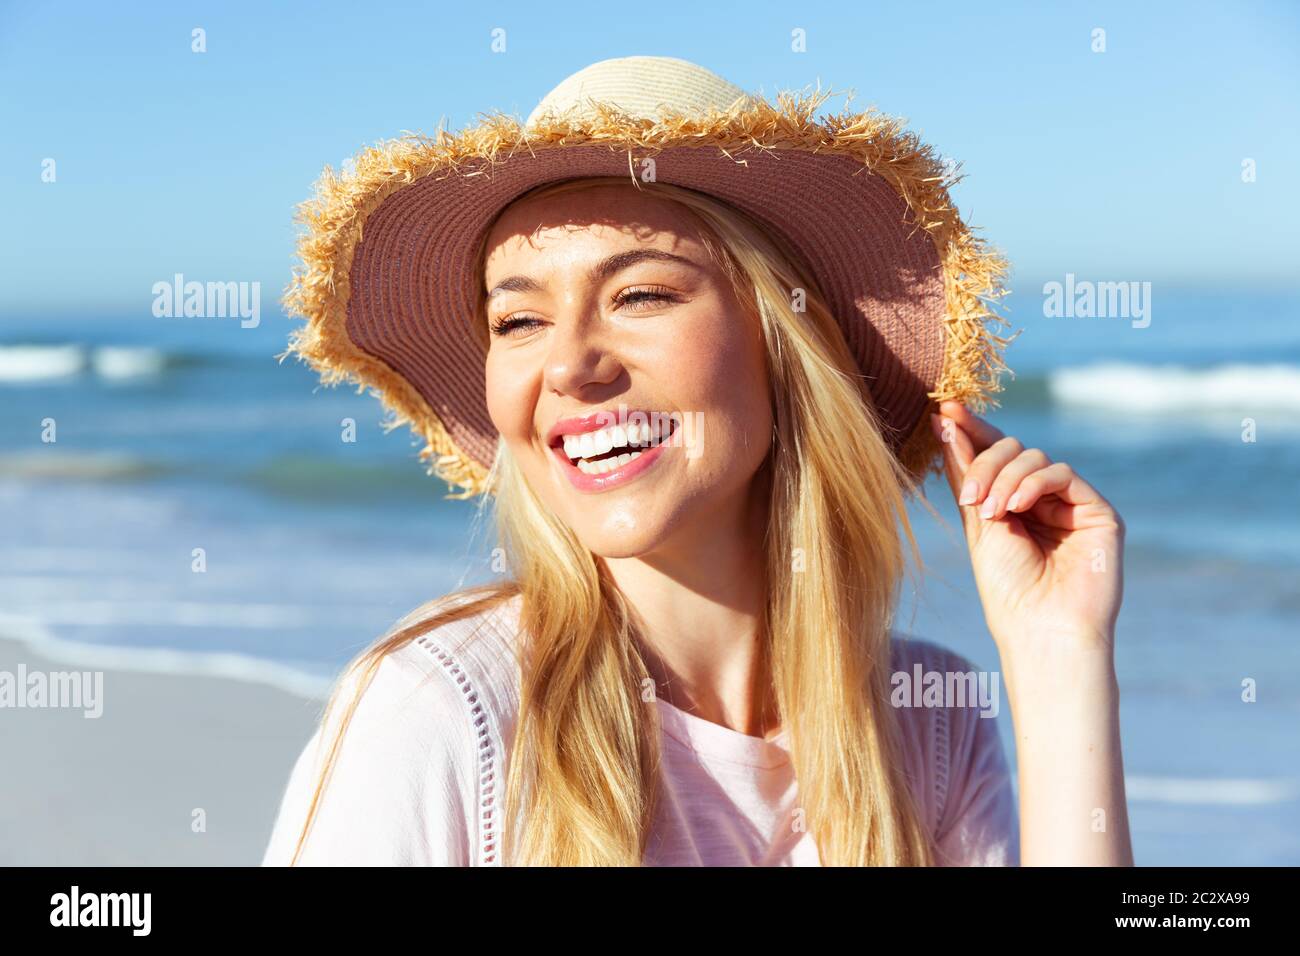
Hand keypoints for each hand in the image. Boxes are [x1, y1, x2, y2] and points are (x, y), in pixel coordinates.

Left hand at [929, 401, 1124, 657]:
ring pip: (1034, 457)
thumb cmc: (1006, 587)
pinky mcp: (1097, 511)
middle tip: (971, 497)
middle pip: (1012, 450)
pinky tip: (1017, 507)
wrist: (1040, 629)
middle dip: (985, 463)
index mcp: (1011, 503)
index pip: (993, 454)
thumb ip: (967, 473)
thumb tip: (945, 420)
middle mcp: (1041, 500)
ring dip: (1006, 477)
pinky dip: (1034, 483)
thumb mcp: (977, 523)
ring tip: (992, 512)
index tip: (945, 409)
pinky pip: (1062, 473)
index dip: (971, 430)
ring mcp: (1070, 504)